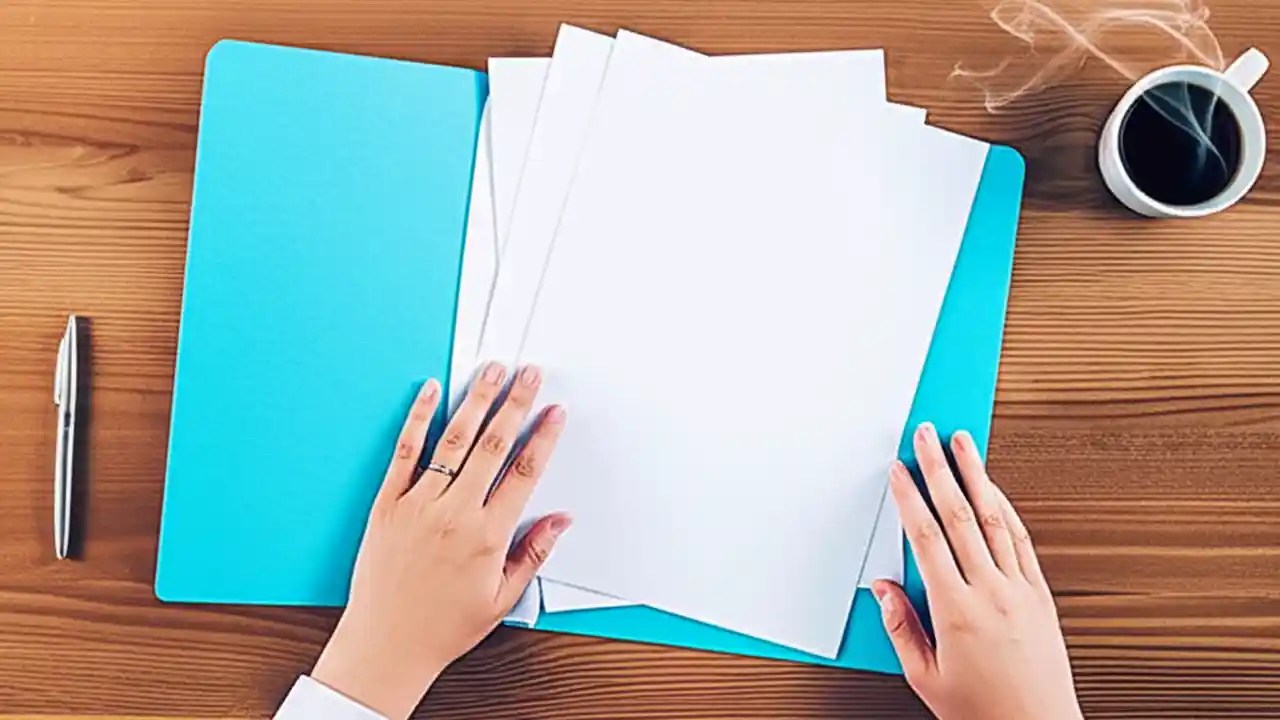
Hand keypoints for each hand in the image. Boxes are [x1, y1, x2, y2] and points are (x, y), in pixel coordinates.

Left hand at [311, 362, 569, 719]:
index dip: (542, 437)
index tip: (554, 412)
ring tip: (492, 371)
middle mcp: (453, 514)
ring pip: (453, 442)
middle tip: (530, 374)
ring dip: (476, 401)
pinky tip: (431, 392)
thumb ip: (532, 554)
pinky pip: (405, 452)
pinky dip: (418, 418)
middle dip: (515, 404)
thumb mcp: (501, 598)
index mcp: (487, 537)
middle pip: (492, 446)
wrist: (386, 645)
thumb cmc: (442, 626)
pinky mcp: (388, 504)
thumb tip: (559, 520)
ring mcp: (418, 505)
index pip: (523, 473)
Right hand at [873, 424, 1081, 719]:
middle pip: (959, 515)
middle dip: (939, 469)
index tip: (899, 472)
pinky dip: (1007, 509)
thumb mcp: (925, 677)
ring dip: (976, 476)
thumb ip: (901, 627)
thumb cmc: (983, 711)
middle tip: (927, 436)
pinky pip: (1022, 541)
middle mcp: (991, 593)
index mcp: (956, 611)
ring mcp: (1020, 590)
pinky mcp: (1041, 596)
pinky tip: (996, 490)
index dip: (909, 498)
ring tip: (964, 444)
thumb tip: (883, 590)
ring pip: (995, 519)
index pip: (927, 538)